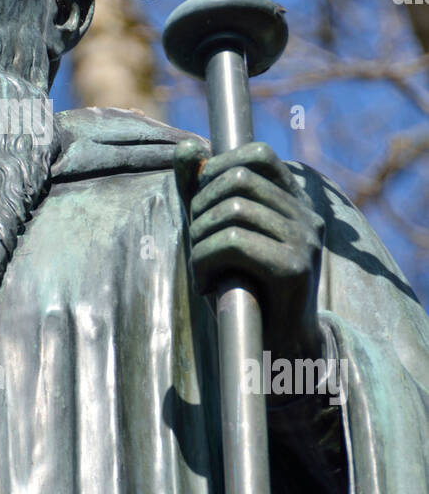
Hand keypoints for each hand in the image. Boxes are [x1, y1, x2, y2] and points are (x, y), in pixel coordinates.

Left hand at [174, 139, 324, 360]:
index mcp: (294, 202)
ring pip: (232, 212)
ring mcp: (305, 240)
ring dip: (200, 240)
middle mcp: (306, 216)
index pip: (259, 154)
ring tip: (201, 267)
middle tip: (195, 240)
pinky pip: (232, 243)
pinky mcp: (294, 268)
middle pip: (239, 181)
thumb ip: (201, 190)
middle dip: (202, 206)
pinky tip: (205, 284)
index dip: (219, 167)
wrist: (275, 347)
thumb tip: (187, 146)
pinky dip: (204, 261)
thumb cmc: (243, 286)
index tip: (200, 198)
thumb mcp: (218, 232)